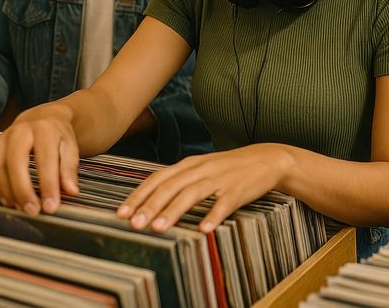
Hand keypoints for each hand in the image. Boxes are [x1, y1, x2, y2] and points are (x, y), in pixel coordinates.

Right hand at [0, 107, 80, 216]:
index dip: (47, 184)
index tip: (51, 206)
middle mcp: (19, 132)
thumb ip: (69, 169)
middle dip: (22, 190)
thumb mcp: (70, 147)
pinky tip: (9, 200)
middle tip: (32, 211)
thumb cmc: (57, 136)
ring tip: (22, 208)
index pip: (45, 159)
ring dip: (8, 192)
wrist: (42, 120)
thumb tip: (71, 191)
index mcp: (43, 129)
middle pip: (14, 162)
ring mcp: (1, 140)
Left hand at [116, 144, 291, 233]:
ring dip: (174, 211)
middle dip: (150, 206)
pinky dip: (213, 215)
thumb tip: (148, 199)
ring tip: (159, 228)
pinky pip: (224, 204)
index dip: (138, 196)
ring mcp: (220, 179)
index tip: (121, 214)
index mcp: (189, 164)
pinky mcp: (238, 190)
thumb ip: (178, 180)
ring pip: (192, 194)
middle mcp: (201, 169)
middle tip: (134, 225)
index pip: (157, 179)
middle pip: (171, 187)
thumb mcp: (201, 168)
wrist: (267, 159)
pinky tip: (204, 229)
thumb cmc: (229, 168)